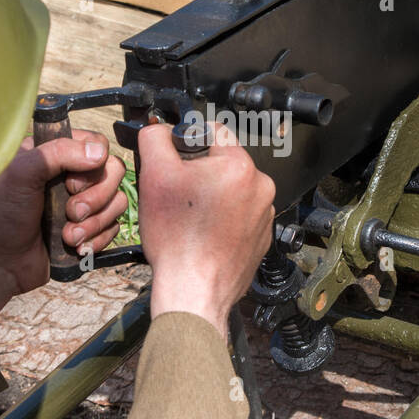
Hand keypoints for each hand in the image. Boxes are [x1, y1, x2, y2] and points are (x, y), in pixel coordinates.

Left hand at [0, 129, 127, 326]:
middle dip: (96, 197)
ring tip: (69, 236)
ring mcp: (83, 202)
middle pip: (113, 172)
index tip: (68, 183)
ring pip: (117, 201)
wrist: (0, 264)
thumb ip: (57, 153)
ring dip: (94, 222)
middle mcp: (71, 174)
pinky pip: (113, 227)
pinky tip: (75, 247)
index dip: (92, 163)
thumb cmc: (2, 215)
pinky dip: (97, 239)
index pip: (96, 143)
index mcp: (54, 153)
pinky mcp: (90, 229)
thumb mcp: (21, 173)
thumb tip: (100, 153)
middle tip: (70, 212)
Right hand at [137, 123, 274, 336]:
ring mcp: (264, 214)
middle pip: (223, 163)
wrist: (194, 291)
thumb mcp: (154, 177)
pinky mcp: (261, 238)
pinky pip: (239, 215)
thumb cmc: (177, 239)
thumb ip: (156, 140)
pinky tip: (203, 234)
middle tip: (179, 196)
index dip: (187, 142)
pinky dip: (222, 220)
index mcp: (240, 166)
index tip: (175, 162)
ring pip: (231, 190)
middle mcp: (261, 187)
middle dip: (199, 173)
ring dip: (212, 197)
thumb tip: (159, 128)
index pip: (213, 131)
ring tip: (190, 219)